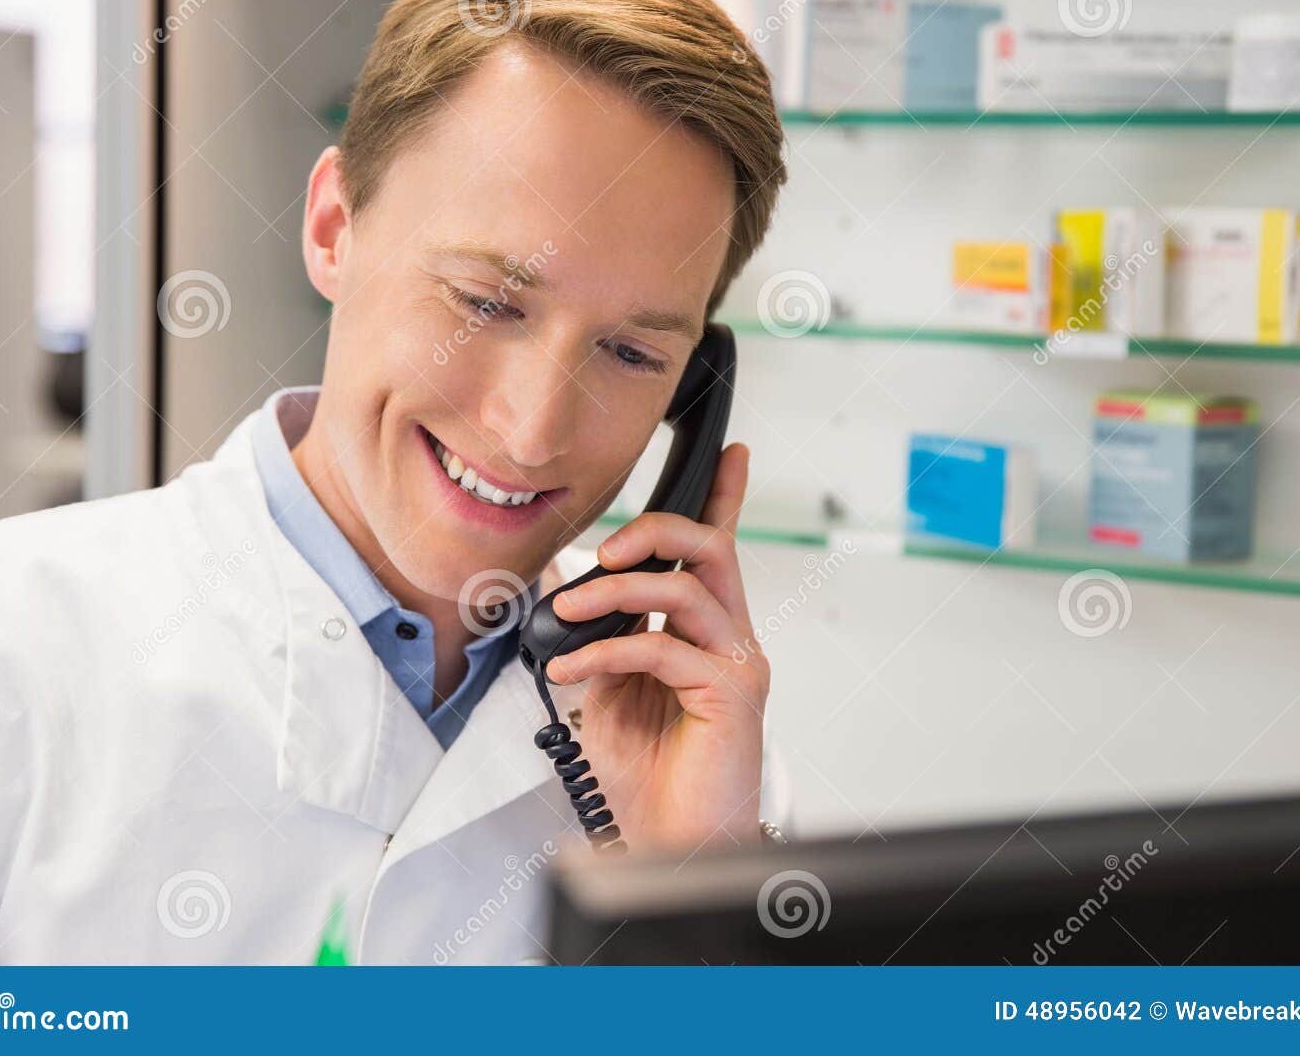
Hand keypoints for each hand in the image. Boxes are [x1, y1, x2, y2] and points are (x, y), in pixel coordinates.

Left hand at [544, 442, 768, 853]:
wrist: (671, 844)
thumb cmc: (649, 777)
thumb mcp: (607, 693)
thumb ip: (598, 639)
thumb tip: (562, 588)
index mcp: (706, 633)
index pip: (718, 552)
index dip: (726, 497)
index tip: (730, 454)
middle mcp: (730, 641)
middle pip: (712, 550)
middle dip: (655, 531)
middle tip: (606, 548)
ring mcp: (737, 666)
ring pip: (687, 588)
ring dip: (616, 589)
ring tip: (568, 609)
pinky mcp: (732, 697)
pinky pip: (666, 647)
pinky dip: (607, 649)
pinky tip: (570, 669)